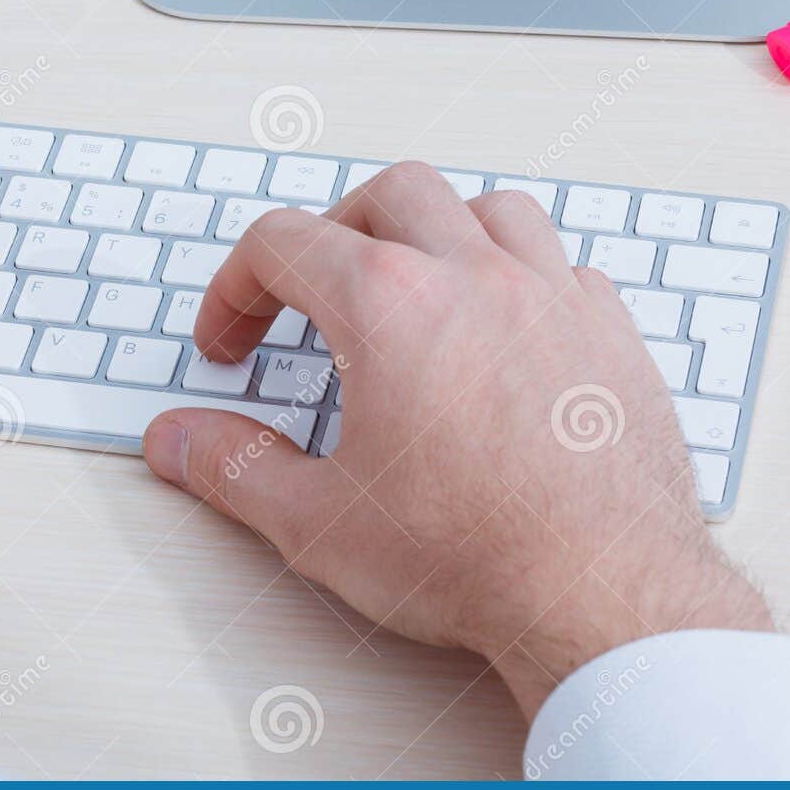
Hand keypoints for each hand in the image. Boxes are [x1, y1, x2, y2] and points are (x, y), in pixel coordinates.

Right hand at [141, 164, 770, 718]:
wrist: (603, 596)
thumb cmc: (475, 558)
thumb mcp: (317, 520)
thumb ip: (233, 466)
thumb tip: (179, 439)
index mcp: (389, 305)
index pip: (283, 244)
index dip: (235, 290)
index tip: (231, 342)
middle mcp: (475, 278)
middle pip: (388, 194)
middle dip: (332, 232)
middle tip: (310, 293)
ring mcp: (553, 297)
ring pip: (487, 208)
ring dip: (436, 233)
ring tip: (411, 286)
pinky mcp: (611, 333)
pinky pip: (562, 263)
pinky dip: (519, 276)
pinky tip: (502, 328)